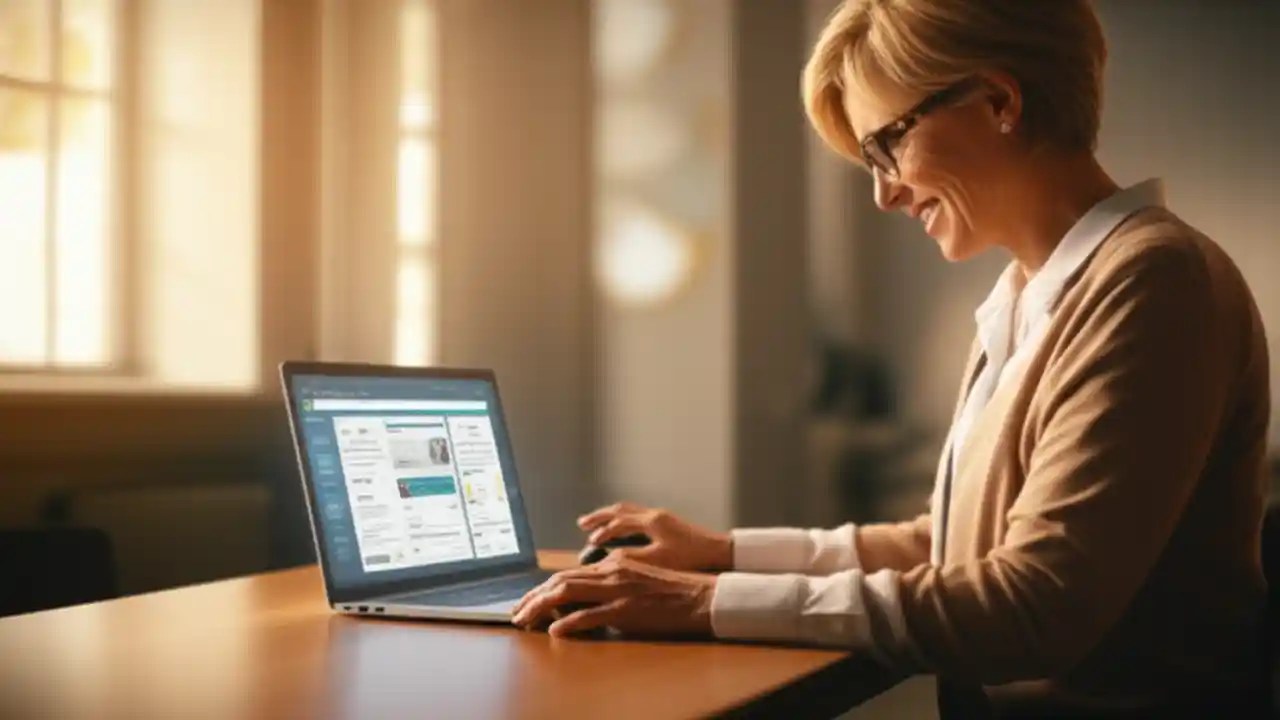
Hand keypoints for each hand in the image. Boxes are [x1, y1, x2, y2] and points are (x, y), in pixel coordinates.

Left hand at [511, 555, 716, 637]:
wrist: (700, 596)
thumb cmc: (671, 592)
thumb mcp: (636, 582)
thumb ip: (610, 587)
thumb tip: (586, 602)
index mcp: (613, 565)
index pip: (568, 574)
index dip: (542, 588)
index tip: (527, 601)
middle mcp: (611, 572)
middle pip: (561, 581)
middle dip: (533, 597)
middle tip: (516, 612)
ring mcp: (618, 590)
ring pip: (568, 593)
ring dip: (541, 606)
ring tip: (524, 619)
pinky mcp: (626, 609)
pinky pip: (591, 615)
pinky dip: (570, 622)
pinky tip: (555, 630)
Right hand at [577, 502, 732, 570]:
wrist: (720, 550)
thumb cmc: (691, 557)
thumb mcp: (659, 561)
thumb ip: (632, 559)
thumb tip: (608, 559)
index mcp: (651, 521)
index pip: (618, 523)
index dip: (602, 533)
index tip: (589, 543)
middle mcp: (654, 514)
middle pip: (620, 510)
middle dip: (599, 517)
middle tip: (582, 524)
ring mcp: (661, 516)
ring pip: (629, 509)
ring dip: (610, 515)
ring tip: (596, 522)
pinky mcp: (667, 521)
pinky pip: (637, 513)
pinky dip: (624, 517)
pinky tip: (623, 527)